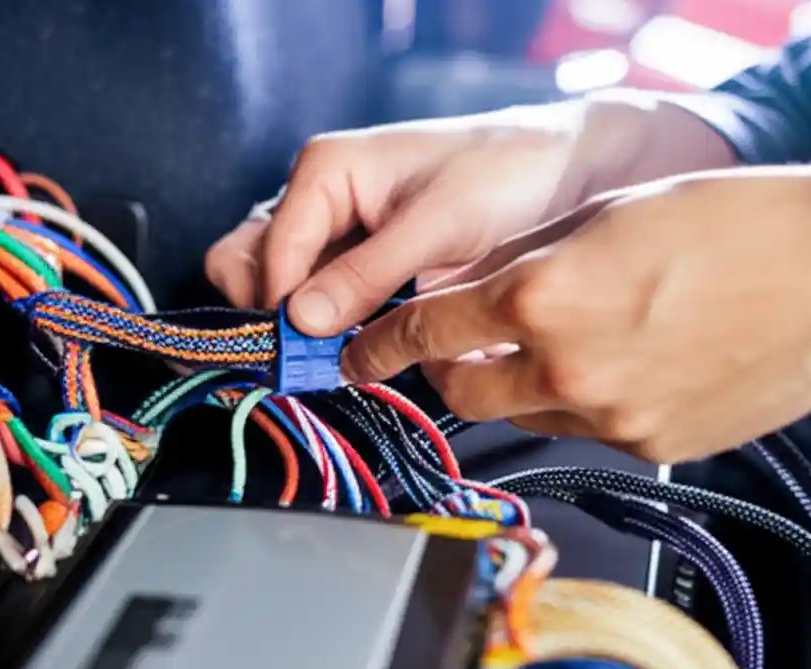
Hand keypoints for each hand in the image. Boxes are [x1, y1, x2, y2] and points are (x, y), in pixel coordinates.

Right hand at [206, 94, 734, 335]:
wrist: (566, 171)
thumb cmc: (507, 176)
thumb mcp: (440, 224)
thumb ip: (368, 274)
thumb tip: (299, 322)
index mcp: (325, 172)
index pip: (267, 254)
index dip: (283, 309)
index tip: (313, 354)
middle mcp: (317, 200)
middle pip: (245, 264)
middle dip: (273, 314)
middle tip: (322, 354)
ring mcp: (335, 235)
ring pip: (273, 287)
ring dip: (299, 327)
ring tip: (347, 351)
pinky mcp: (361, 266)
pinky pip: (317, 302)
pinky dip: (329, 329)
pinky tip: (367, 343)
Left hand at [341, 168, 810, 462]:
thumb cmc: (728, 222)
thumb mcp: (600, 216)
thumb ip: (521, 260)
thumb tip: (465, 288)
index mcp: (542, 295)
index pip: (427, 330)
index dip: (382, 343)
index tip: (358, 353)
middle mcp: (566, 366)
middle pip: (461, 393)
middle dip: (444, 374)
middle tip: (453, 352)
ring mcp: (610, 415)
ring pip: (526, 413)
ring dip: (521, 385)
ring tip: (570, 340)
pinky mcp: (651, 445)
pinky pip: (588, 429)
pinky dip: (585, 402)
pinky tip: (629, 363)